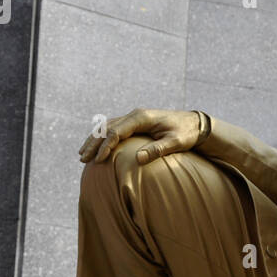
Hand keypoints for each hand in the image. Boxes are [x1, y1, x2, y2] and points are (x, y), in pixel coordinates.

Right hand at [78, 108, 204, 164]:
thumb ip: (158, 149)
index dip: (106, 146)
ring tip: (82, 154)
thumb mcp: (176, 143)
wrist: (194, 124)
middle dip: (93, 143)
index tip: (99, 160)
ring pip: (107, 127)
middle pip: (107, 128)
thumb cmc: (186, 134)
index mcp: (141, 118)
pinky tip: (96, 148)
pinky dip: (102, 137)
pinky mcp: (135, 123)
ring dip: (94, 140)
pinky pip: (114, 128)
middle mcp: (135, 115)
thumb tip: (138, 159)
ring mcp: (134, 118)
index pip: (117, 131)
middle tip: (82, 158)